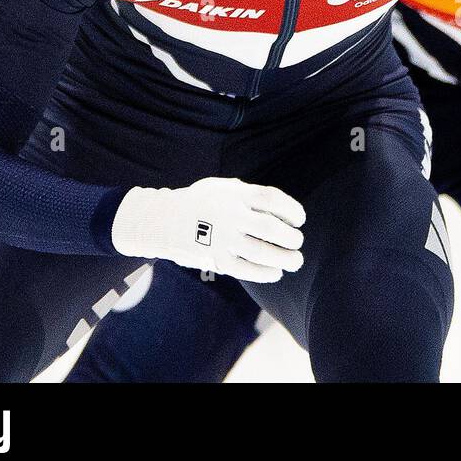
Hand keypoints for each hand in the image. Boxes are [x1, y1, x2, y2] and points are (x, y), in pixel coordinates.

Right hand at [111, 177, 305, 282]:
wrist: (161, 220)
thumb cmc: (202, 203)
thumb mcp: (223, 188)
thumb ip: (250, 196)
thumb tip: (283, 211)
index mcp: (234, 194)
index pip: (272, 199)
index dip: (292, 210)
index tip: (299, 220)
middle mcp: (229, 215)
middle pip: (270, 228)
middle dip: (291, 238)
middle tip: (298, 242)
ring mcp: (221, 239)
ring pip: (262, 252)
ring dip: (285, 259)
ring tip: (295, 260)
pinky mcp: (215, 259)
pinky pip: (247, 270)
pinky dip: (266, 273)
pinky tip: (276, 273)